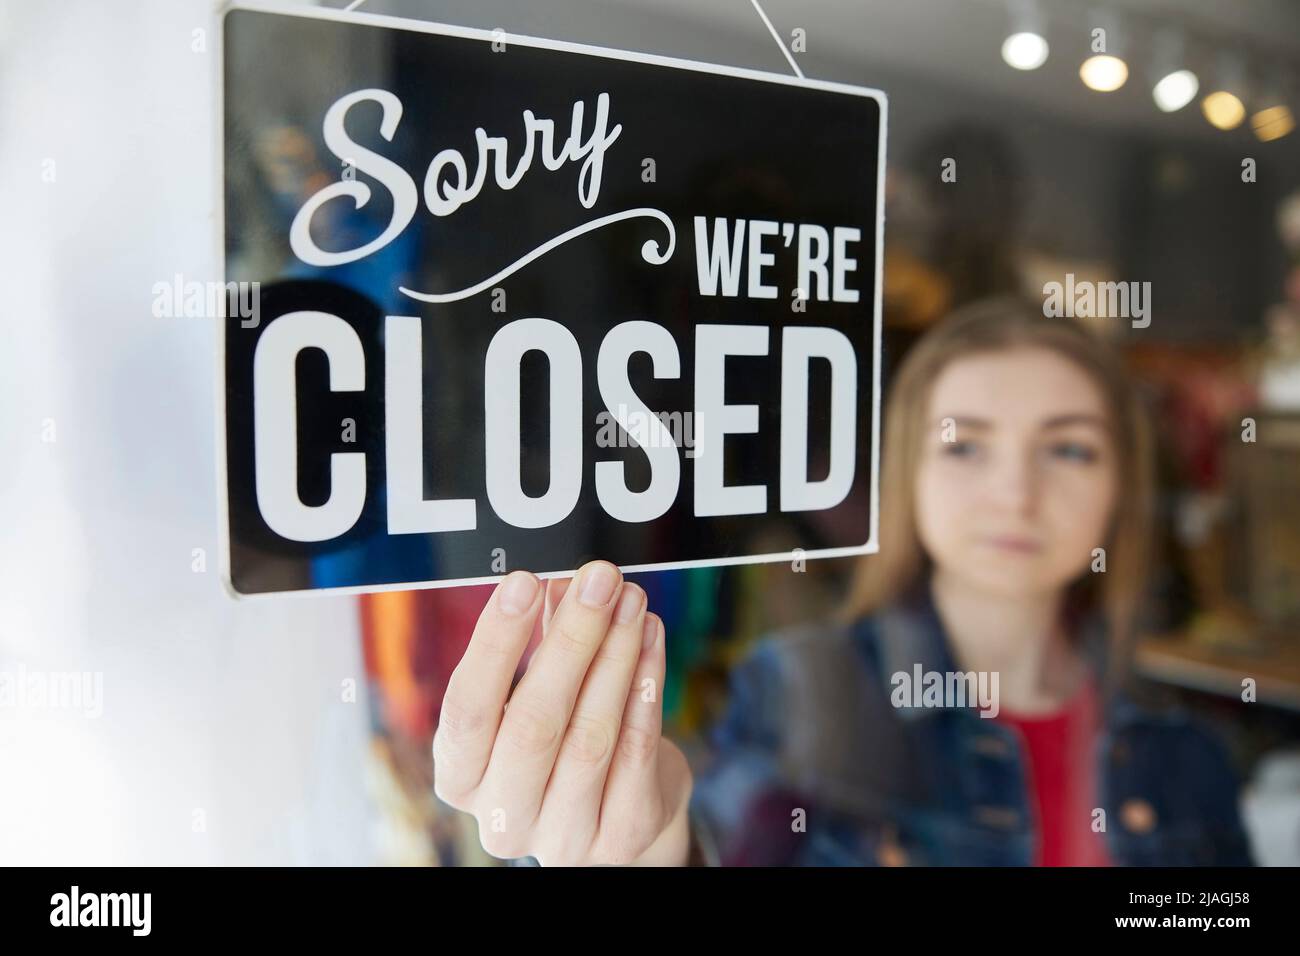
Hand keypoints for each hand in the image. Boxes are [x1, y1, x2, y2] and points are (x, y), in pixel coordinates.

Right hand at [433, 560, 693, 865]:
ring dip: (616, 656)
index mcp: (462, 777)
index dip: (494, 643)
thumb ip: (540, 645)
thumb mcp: (535, 697)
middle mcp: (503, 815)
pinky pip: (636, 752)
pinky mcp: (618, 837)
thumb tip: (559, 583)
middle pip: (533, 724)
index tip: (524, 583)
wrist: (619, 815)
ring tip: (631, 601)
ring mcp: (561, 835)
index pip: (467, 709)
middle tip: (598, 581)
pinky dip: (645, 687)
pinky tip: (651, 641)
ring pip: (590, 736)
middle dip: (571, 640)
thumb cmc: (563, 743)